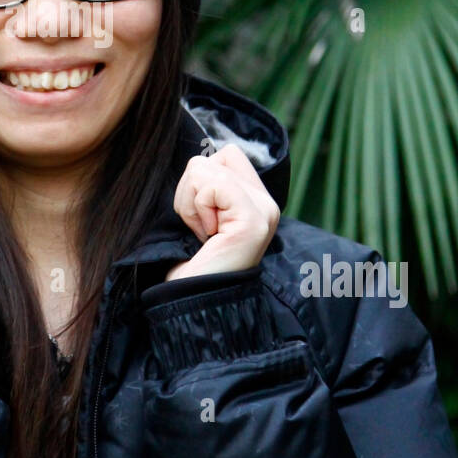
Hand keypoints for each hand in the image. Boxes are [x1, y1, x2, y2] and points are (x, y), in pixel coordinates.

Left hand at [165, 144, 279, 281]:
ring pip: (205, 167)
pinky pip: (211, 186)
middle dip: (191, 189)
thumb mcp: (201, 217)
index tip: (202, 219)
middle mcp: (268, 204)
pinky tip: (206, 236)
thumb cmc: (191, 265)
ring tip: (203, 234)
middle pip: (214, 157)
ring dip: (189, 202)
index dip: (201, 179)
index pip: (228, 154)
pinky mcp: (253, 219)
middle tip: (201, 228)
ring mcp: (264, 211)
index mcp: (258, 202)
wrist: (194, 303)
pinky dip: (195, 209)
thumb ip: (208, 188)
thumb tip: (197, 162)